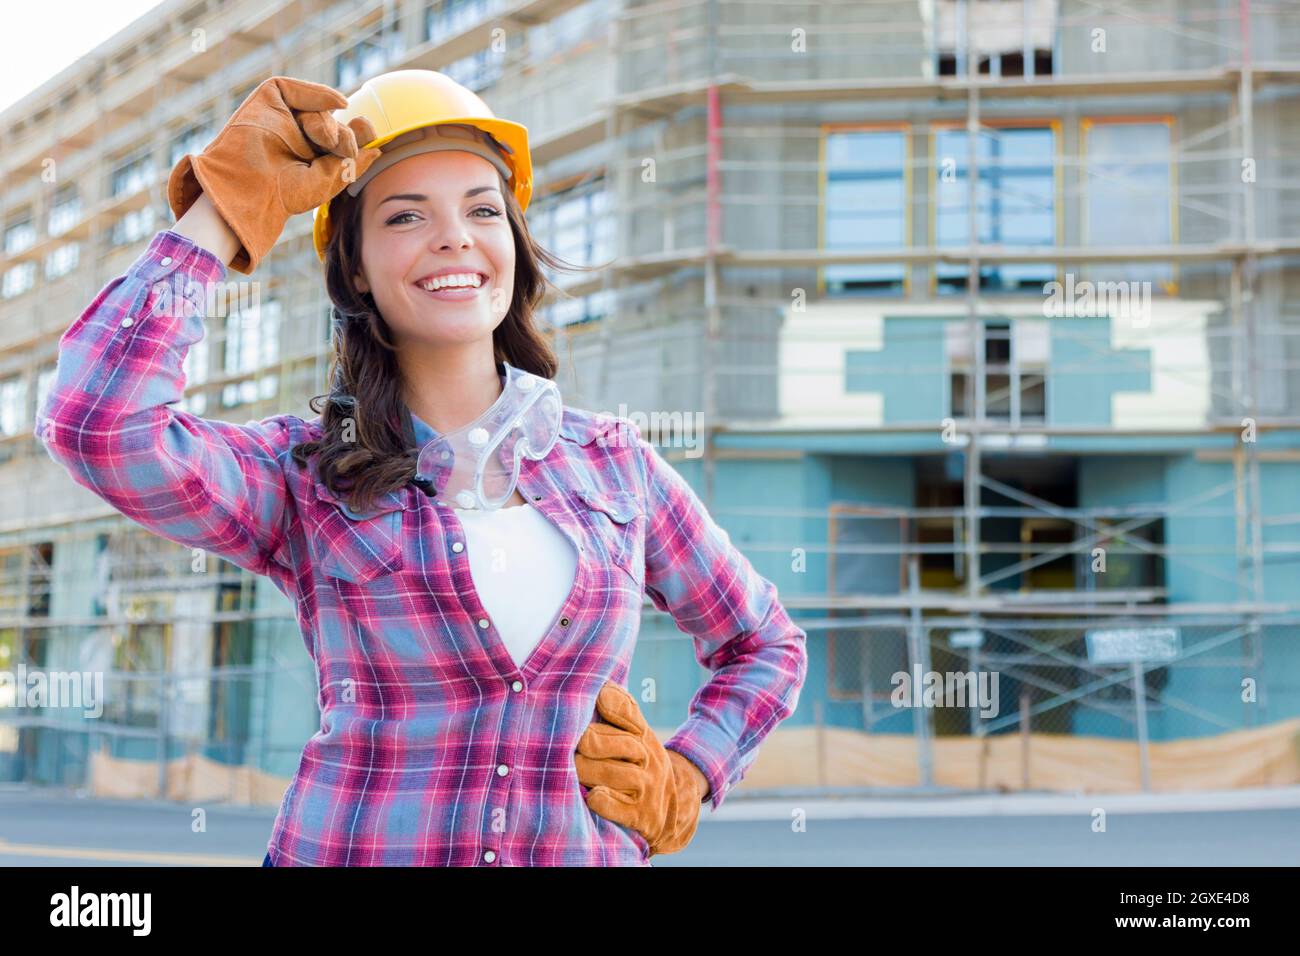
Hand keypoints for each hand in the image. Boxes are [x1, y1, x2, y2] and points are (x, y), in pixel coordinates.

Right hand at [167, 76, 381, 273]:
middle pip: (335, 125)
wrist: (252, 188)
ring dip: (329, 125)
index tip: (366, 142)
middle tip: (343, 150)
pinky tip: (339, 104)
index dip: (358, 139)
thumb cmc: (285, 193)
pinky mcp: (269, 98)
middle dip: (345, 137)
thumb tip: (377, 145)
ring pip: (321, 110)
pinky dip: (320, 94)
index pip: (342, 140)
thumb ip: (353, 162)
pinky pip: (300, 89)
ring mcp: (283, 116)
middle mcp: (298, 135)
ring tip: (323, 142)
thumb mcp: (329, 180)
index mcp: (312, 156)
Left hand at [575, 681, 708, 855]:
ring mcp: (646, 788)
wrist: (674, 809)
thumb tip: (603, 684)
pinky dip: (601, 800)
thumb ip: (622, 710)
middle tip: (565, 745)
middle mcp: (648, 758)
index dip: (609, 702)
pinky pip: (615, 806)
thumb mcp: (638, 736)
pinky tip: (591, 795)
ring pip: (610, 773)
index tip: (596, 699)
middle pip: (609, 742)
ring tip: (571, 769)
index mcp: (643, 735)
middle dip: (586, 743)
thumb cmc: (640, 765)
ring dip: (585, 770)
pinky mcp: (640, 815)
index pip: (626, 711)